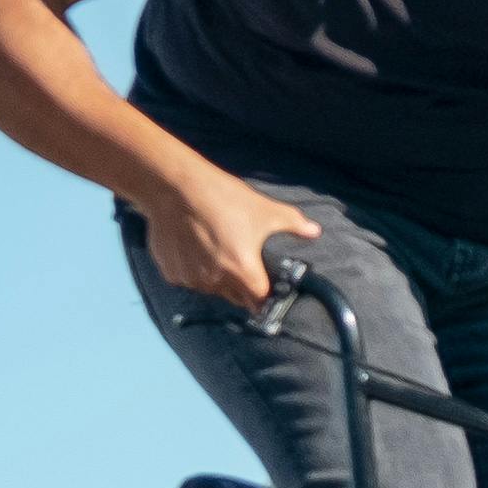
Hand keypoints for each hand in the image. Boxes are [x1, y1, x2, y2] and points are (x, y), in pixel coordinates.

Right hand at [142, 169, 321, 309]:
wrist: (177, 187)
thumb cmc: (224, 198)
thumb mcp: (265, 210)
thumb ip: (294, 224)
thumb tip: (315, 231)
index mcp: (244, 272)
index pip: (259, 300)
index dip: (264, 294)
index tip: (264, 285)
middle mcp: (217, 282)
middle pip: (235, 297)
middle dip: (241, 286)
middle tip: (240, 261)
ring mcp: (192, 280)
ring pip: (210, 289)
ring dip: (216, 278)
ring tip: (215, 249)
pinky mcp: (172, 273)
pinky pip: (188, 279)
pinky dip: (193, 270)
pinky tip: (194, 248)